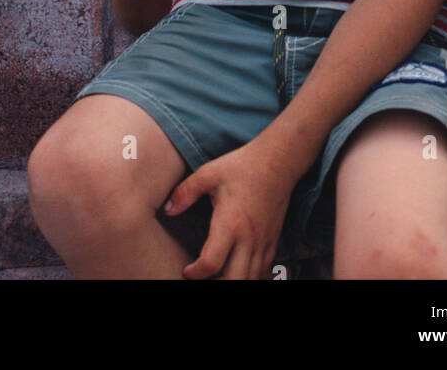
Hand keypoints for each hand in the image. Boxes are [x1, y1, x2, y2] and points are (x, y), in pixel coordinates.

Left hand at [164, 139, 298, 280]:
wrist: (278, 161)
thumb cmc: (243, 166)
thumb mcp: (209, 174)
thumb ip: (185, 192)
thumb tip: (167, 209)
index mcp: (230, 224)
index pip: (211, 263)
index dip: (195, 273)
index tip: (187, 271)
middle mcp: (249, 238)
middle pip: (235, 280)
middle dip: (216, 285)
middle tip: (202, 278)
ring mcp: (264, 242)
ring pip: (251, 279)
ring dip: (234, 281)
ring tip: (219, 276)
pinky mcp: (273, 241)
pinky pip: (264, 270)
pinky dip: (251, 276)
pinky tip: (240, 271)